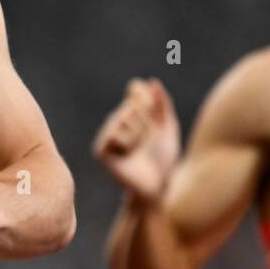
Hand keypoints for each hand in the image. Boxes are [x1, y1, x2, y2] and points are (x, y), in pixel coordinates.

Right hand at [92, 77, 180, 202]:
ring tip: (139, 150)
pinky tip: (129, 155)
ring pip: (122, 118)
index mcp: (131, 117)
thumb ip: (162, 104)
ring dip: (138, 134)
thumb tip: (151, 82)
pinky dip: (127, 143)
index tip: (153, 115)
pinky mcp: (101, 150)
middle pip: (130, 105)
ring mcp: (107, 137)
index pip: (135, 93)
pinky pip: (113, 133)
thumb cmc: (165, 160)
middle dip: (146, 123)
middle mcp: (116, 124)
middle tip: (148, 142)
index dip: (144, 98)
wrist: (158, 186)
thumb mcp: (168, 128)